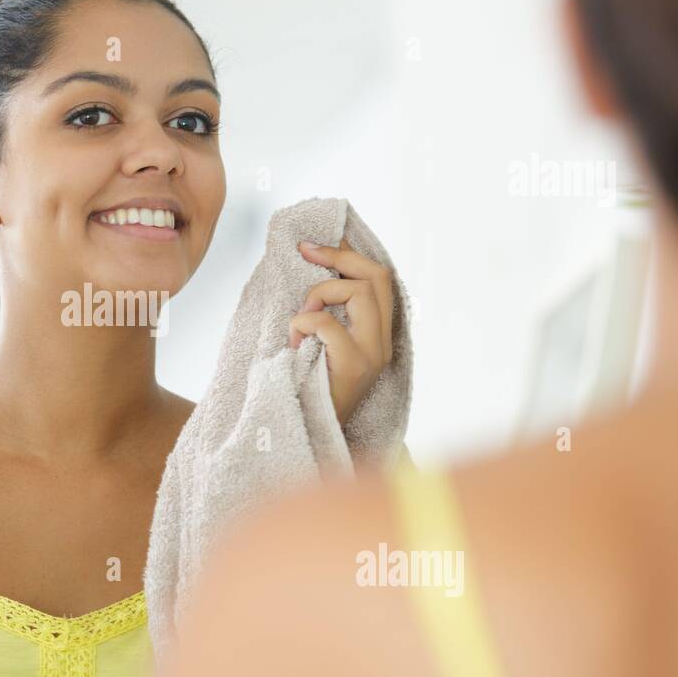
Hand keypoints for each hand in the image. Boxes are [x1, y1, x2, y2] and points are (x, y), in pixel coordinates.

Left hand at [288, 239, 394, 424]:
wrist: (311, 433)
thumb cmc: (310, 386)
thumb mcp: (322, 344)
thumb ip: (328, 313)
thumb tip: (312, 266)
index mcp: (379, 333)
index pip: (380, 278)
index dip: (350, 253)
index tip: (318, 243)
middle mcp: (383, 342)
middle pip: (376, 276)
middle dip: (338, 258)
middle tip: (305, 252)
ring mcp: (373, 354)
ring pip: (357, 293)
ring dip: (318, 296)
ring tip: (300, 321)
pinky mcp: (355, 366)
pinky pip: (328, 324)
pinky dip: (304, 323)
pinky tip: (294, 342)